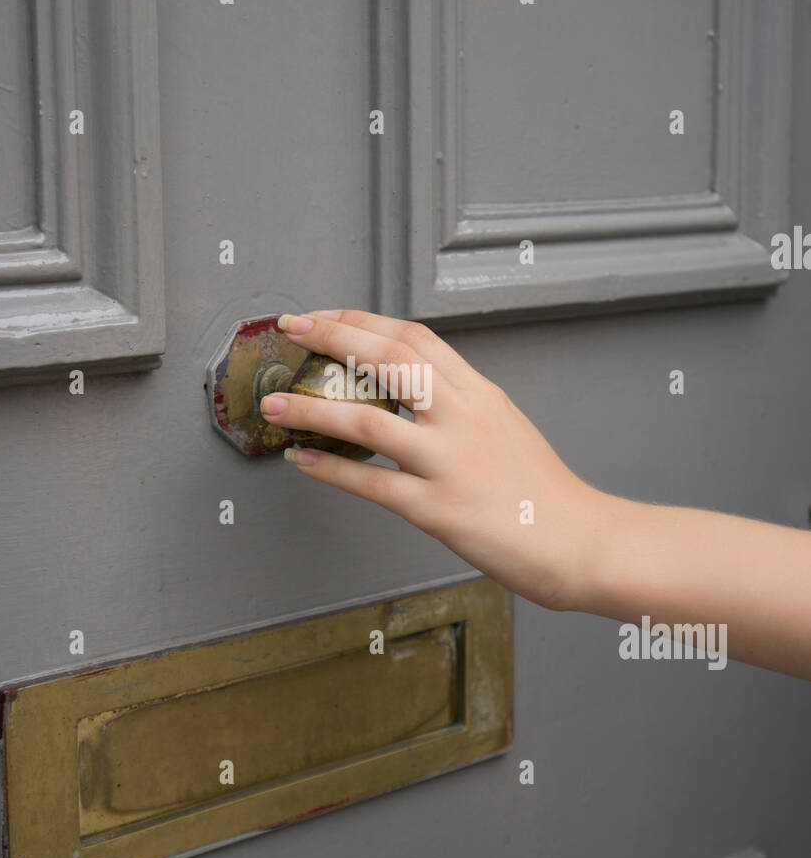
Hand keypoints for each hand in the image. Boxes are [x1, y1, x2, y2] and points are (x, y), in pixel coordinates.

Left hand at [259, 309, 601, 610]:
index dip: (364, 321)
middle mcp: (464, 417)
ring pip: (367, 418)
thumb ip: (463, 407)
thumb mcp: (507, 428)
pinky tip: (302, 462)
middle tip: (292, 329)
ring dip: (311, 408)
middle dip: (332, 337)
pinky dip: (330, 470)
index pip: (414, 338)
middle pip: (387, 360)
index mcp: (480, 394)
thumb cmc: (546, 494)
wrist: (583, 542)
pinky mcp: (439, 509)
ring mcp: (450, 462)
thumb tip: (413, 396)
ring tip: (275, 404)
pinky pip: (372, 483)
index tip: (327, 315)